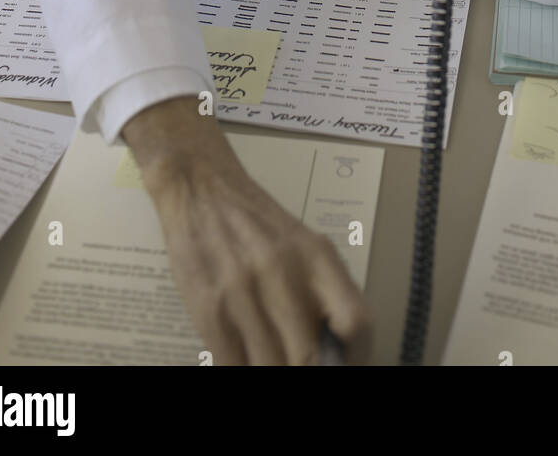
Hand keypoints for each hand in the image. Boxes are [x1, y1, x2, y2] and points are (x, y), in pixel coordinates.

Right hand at [134, 108, 371, 365]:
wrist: (200, 187)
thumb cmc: (255, 222)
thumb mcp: (302, 245)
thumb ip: (322, 291)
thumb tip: (336, 350)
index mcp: (316, 257)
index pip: (355, 322)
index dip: (358, 356)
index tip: (347, 365)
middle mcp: (283, 274)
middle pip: (310, 357)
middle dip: (308, 370)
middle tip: (303, 366)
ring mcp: (244, 292)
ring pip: (270, 366)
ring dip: (273, 370)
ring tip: (273, 360)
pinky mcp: (209, 307)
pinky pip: (232, 363)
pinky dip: (241, 368)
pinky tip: (245, 359)